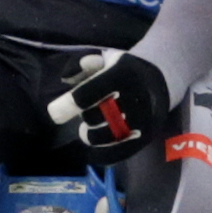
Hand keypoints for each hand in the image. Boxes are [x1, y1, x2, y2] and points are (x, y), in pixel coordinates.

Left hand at [46, 50, 169, 163]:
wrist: (158, 82)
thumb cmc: (123, 71)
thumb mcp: (105, 58)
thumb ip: (82, 64)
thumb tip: (66, 78)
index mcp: (122, 73)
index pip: (88, 94)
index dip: (68, 104)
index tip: (54, 112)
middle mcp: (134, 97)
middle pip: (94, 116)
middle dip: (86, 116)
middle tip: (87, 112)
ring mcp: (142, 119)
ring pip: (104, 137)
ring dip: (90, 135)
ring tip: (88, 129)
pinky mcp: (145, 136)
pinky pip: (119, 153)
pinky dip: (103, 154)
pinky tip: (94, 150)